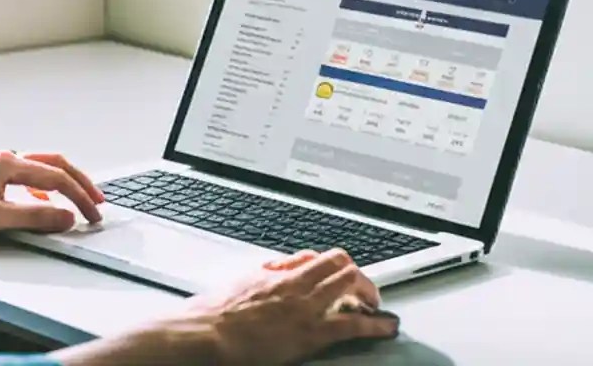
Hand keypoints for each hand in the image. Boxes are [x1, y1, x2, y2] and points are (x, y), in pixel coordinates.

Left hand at [0, 151, 104, 241]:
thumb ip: (34, 217)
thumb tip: (66, 217)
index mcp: (6, 162)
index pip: (55, 177)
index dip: (78, 196)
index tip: (92, 214)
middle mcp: (3, 159)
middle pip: (53, 164)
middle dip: (79, 182)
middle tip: (97, 200)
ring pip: (42, 168)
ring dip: (63, 183)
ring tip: (79, 199)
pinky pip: (28, 178)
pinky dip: (45, 189)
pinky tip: (45, 204)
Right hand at [56, 249, 396, 365]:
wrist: (205, 334)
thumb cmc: (210, 316)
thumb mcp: (236, 287)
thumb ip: (258, 279)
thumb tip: (266, 275)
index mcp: (276, 274)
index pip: (314, 257)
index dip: (331, 266)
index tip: (336, 275)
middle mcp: (295, 284)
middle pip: (339, 261)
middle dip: (356, 275)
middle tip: (364, 291)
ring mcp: (306, 306)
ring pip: (351, 281)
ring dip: (370, 292)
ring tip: (377, 306)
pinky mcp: (312, 332)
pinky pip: (353, 323)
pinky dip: (376, 325)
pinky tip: (387, 328)